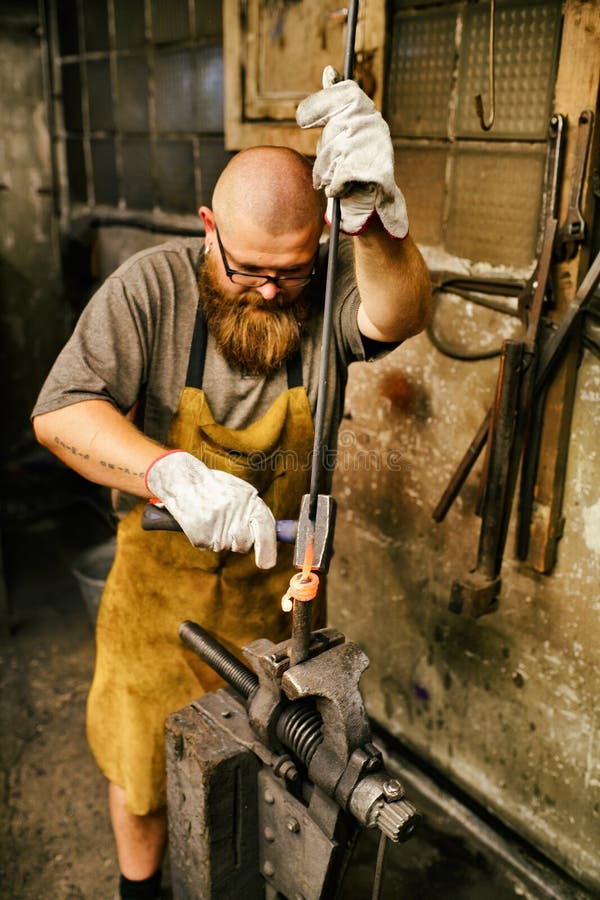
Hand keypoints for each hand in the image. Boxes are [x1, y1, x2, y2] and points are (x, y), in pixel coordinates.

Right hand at [145, 450, 276, 568]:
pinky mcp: (202, 538)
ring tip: (210, 516)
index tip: (266, 564)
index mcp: (250, 502)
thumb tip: (267, 536)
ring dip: (218, 537)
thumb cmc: (214, 486)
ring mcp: (219, 529)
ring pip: (225, 547)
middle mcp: (236, 516)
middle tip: (225, 523)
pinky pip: (208, 546)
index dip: (268, 549)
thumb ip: (254, 511)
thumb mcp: (240, 491)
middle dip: (238, 541)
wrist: (184, 481)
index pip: (265, 528)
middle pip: (244, 545)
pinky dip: (204, 537)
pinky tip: (199, 520)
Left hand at [296, 66, 408, 238]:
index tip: (304, 120)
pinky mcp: (373, 171)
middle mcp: (375, 125)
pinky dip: (335, 187)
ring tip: (337, 179)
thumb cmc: (351, 166)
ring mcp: (376, 148)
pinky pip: (337, 176)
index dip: (319, 106)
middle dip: (324, 150)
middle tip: (329, 161)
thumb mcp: (343, 131)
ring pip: (331, 155)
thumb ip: (335, 104)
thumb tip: (329, 71)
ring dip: (326, 172)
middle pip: (332, 128)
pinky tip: (343, 189)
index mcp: (368, 113)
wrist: (371, 206)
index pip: (343, 93)